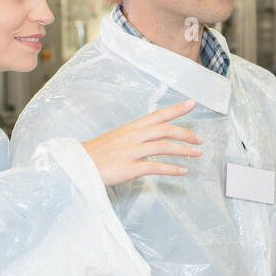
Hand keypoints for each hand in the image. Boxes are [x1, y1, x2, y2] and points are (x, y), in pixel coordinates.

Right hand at [82, 98, 202, 185]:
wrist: (75, 165)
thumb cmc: (96, 154)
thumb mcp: (116, 139)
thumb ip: (133, 137)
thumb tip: (149, 137)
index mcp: (131, 128)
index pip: (158, 115)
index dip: (176, 109)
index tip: (192, 103)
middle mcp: (133, 136)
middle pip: (165, 129)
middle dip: (186, 133)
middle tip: (200, 139)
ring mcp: (131, 152)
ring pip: (163, 146)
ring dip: (184, 150)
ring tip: (197, 154)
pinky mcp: (129, 168)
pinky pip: (155, 167)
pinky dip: (172, 169)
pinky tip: (183, 171)